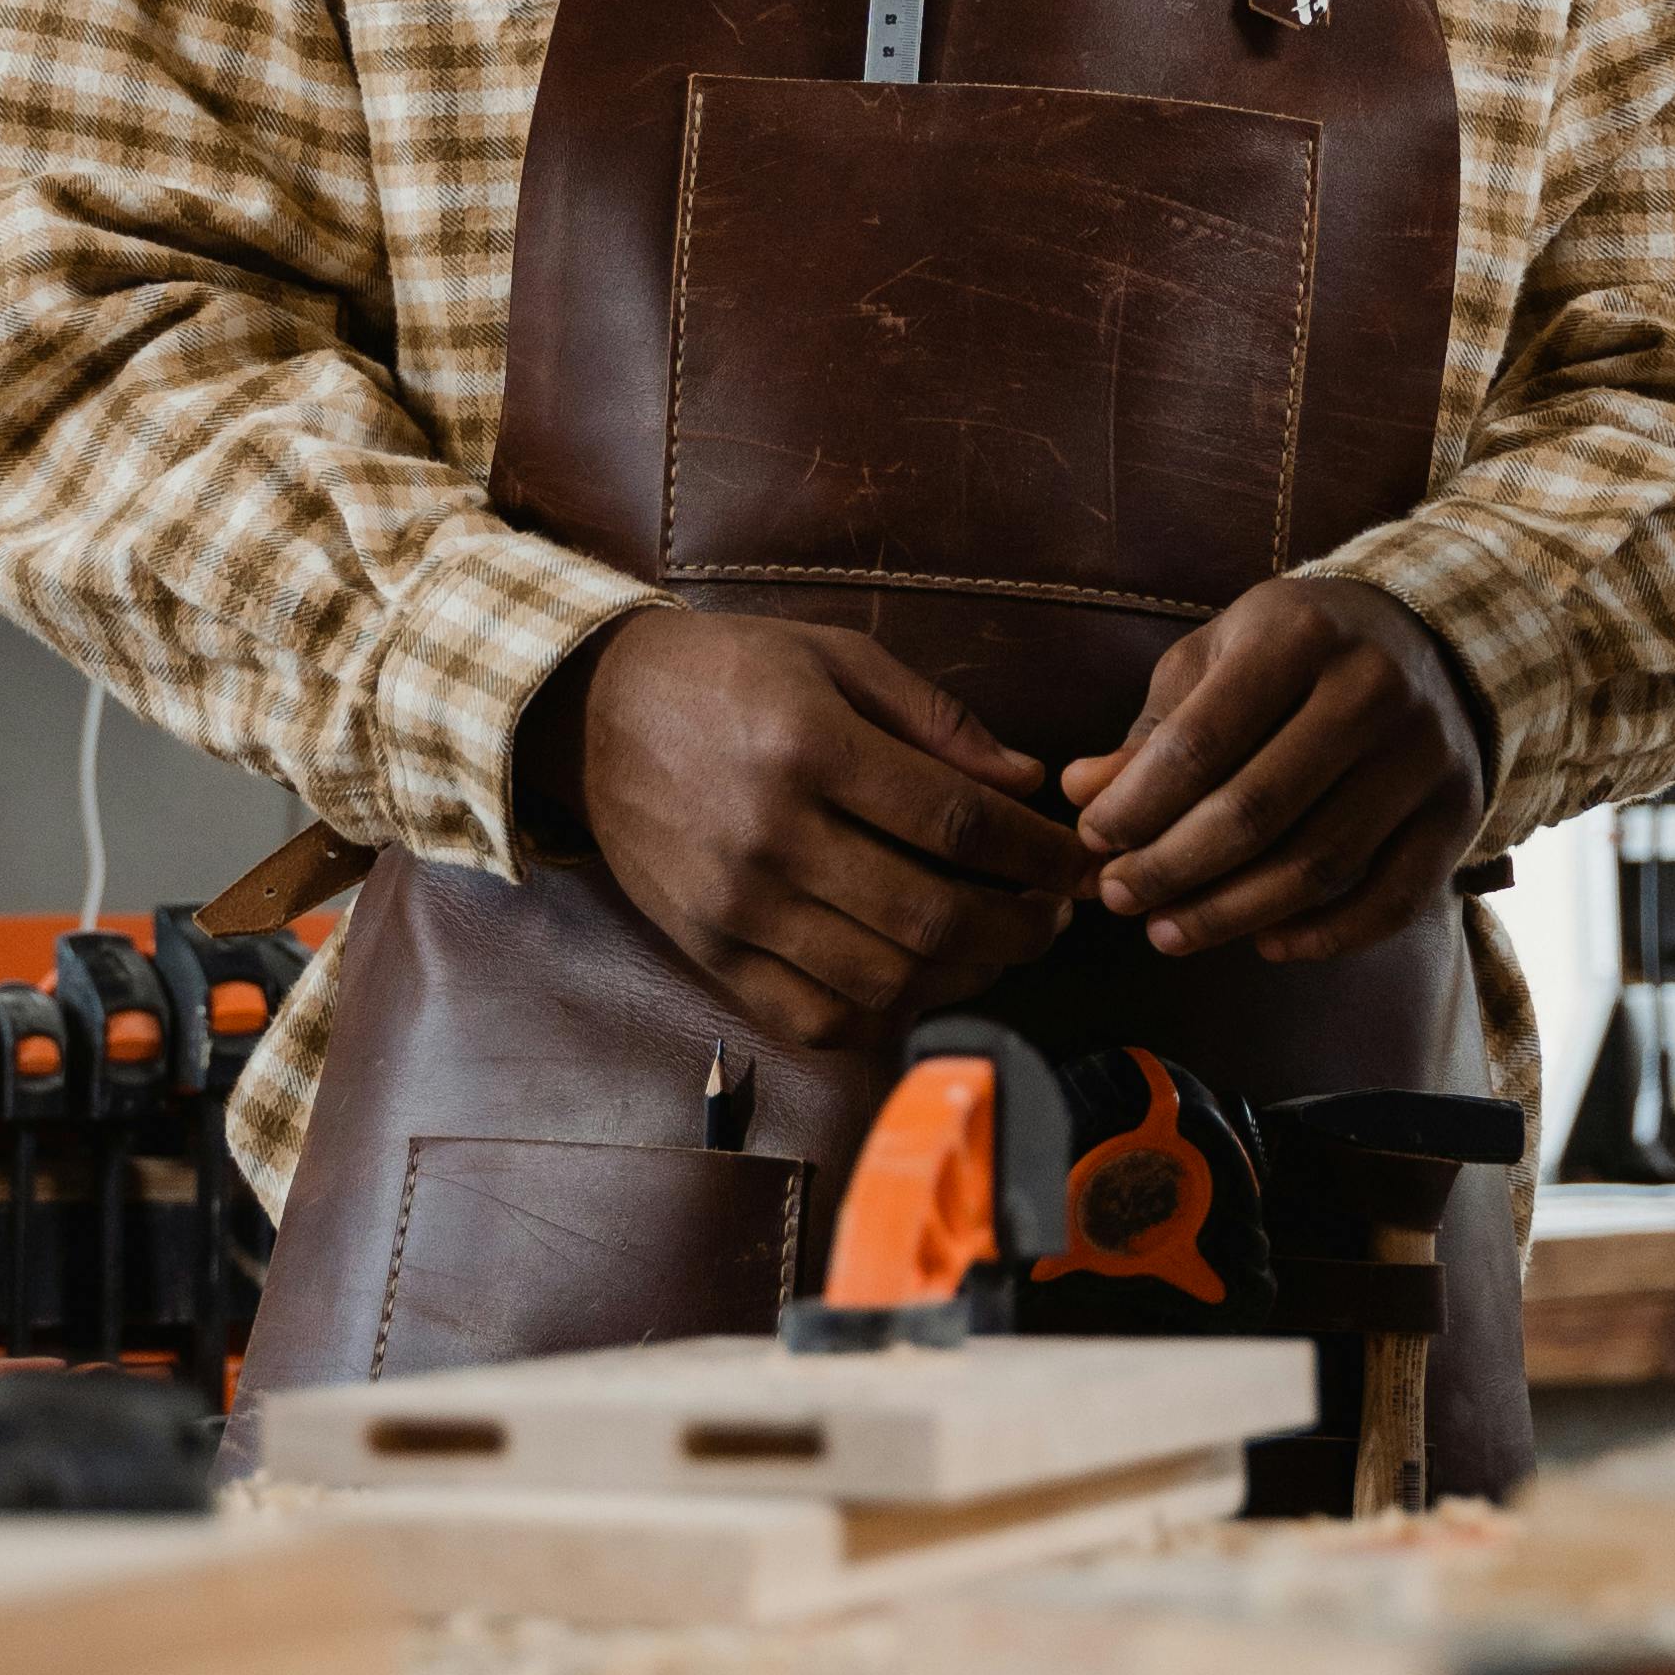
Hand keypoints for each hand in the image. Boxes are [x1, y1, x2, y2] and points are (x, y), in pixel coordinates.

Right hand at [525, 609, 1090, 1052]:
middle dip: (1020, 926)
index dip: (1038, 853)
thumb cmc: (726, 673)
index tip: (1082, 864)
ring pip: (884, 977)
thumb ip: (936, 720)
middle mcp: (773, 836)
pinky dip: (883, 1012)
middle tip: (1055, 915)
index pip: (958, 821)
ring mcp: (737, 905)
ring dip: (966, 975)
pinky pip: (815, 1017)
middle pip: (931, 915)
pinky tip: (918, 979)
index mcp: (811, 747)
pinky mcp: (709, 951)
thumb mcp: (834, 657)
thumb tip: (1027, 784)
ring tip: (998, 945)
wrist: (592, 711)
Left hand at [1060, 574, 1487, 964]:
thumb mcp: (1220, 657)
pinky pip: (1390, 900)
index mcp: (1299, 634)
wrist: (1429, 637)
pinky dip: (1324, 937)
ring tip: (1169, 933)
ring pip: (1317, 866)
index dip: (1137, 805)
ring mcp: (1424, 756)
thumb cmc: (1297, 650)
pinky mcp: (1458, 814)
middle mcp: (1372, 690)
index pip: (1201, 741)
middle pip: (1256, 812)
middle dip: (1172, 869)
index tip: (1093, 842)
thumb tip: (1082, 792)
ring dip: (1232, 915)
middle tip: (1119, 899)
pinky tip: (1264, 943)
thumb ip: (1155, 728)